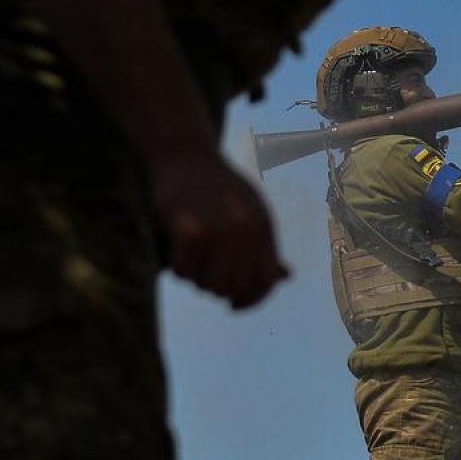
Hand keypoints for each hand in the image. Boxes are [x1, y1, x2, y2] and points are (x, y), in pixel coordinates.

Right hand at [149, 150, 289, 309]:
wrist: (184, 153)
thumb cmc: (218, 186)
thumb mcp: (251, 212)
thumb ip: (266, 246)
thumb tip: (286, 277)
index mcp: (264, 230)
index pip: (265, 282)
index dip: (251, 300)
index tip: (235, 306)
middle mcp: (246, 233)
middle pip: (234, 288)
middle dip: (217, 289)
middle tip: (203, 275)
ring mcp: (218, 231)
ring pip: (207, 283)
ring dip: (195, 278)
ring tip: (190, 258)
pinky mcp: (188, 229)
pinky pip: (183, 271)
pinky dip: (177, 268)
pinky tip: (175, 254)